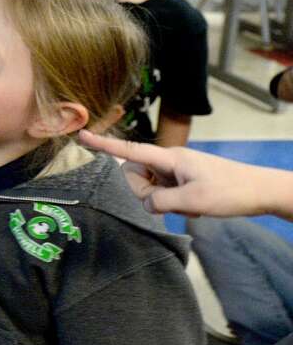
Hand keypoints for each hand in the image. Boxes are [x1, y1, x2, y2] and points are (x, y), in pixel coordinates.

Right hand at [78, 130, 288, 218]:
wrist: (263, 191)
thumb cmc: (230, 192)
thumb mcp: (193, 202)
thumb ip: (160, 202)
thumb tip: (145, 204)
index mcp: (170, 157)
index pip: (130, 150)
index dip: (105, 145)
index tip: (82, 135)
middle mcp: (170, 161)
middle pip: (138, 174)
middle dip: (145, 193)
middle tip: (174, 204)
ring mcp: (178, 171)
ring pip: (151, 186)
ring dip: (162, 201)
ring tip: (190, 207)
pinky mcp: (185, 180)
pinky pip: (165, 191)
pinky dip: (173, 203)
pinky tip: (194, 209)